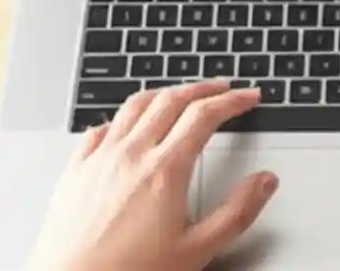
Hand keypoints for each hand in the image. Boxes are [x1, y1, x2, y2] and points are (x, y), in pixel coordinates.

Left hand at [28, 80, 277, 270]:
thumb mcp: (198, 250)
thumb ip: (238, 212)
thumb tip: (265, 182)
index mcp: (164, 170)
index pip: (205, 115)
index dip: (233, 101)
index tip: (249, 97)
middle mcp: (131, 155)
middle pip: (171, 100)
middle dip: (203, 88)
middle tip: (223, 88)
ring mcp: (98, 160)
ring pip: (134, 106)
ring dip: (164, 93)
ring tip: (181, 94)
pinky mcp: (74, 173)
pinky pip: (99, 129)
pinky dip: (122, 118)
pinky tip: (127, 126)